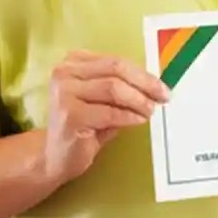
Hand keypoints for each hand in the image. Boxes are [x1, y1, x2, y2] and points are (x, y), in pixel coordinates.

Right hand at [44, 50, 169, 183]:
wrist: (54, 157)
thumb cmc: (83, 126)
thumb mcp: (102, 100)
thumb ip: (121, 86)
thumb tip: (155, 85)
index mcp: (73, 62)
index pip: (115, 60)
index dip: (142, 73)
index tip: (162, 86)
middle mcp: (65, 72)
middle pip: (115, 69)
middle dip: (145, 83)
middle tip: (163, 96)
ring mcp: (64, 93)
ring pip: (113, 88)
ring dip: (138, 100)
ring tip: (151, 110)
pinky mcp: (69, 115)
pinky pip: (109, 112)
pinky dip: (129, 116)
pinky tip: (138, 120)